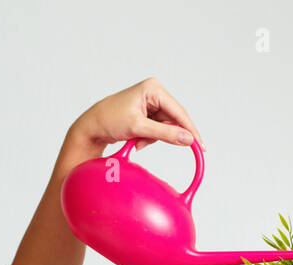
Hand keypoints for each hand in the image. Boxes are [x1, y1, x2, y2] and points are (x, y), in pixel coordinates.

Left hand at [71, 77, 205, 153]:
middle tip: (154, 145)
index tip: (200, 147)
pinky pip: (157, 130)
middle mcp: (154, 92)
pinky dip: (148, 138)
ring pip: (165, 127)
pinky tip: (136, 140)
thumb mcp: (139, 128)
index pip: (178, 112)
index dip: (190, 130)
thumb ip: (165, 134)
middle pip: (173, 120)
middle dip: (164, 135)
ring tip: (137, 141)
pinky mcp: (146, 113)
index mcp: (153, 89)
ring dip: (153, 139)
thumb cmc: (109, 120)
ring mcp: (150, 103)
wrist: (91, 127)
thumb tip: (187, 139)